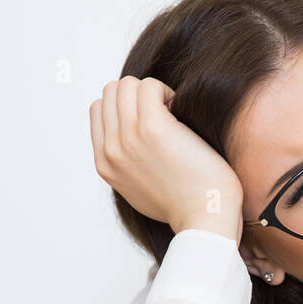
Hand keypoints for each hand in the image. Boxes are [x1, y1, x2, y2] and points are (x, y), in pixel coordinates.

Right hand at [89, 76, 244, 240]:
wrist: (204, 219)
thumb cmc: (185, 204)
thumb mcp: (139, 188)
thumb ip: (127, 163)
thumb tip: (132, 139)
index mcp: (104, 163)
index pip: (98, 109)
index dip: (126, 107)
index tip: (151, 123)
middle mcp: (111, 150)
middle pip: (110, 92)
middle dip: (138, 96)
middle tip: (165, 116)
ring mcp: (128, 138)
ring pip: (127, 84)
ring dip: (153, 92)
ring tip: (173, 115)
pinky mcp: (152, 128)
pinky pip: (149, 86)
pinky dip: (167, 92)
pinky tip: (180, 114)